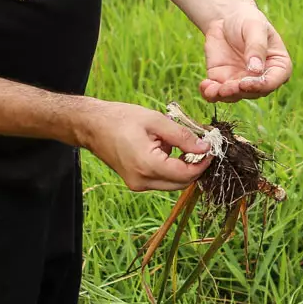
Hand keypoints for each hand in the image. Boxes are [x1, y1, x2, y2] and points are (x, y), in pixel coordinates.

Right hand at [82, 100, 212, 191]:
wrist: (91, 126)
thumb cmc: (121, 118)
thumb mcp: (155, 121)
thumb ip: (182, 136)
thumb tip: (205, 148)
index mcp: (147, 165)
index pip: (186, 174)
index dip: (203, 163)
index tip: (211, 148)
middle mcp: (142, 181)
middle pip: (181, 183)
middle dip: (195, 166)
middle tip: (201, 146)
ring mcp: (137, 184)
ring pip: (172, 183)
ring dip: (181, 167)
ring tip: (177, 143)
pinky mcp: (135, 183)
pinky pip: (160, 180)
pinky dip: (169, 167)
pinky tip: (164, 148)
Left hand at [200, 6, 291, 102]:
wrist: (226, 19)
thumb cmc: (248, 20)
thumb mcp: (255, 28)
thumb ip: (256, 47)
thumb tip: (256, 69)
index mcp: (278, 66)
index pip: (273, 81)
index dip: (261, 85)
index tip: (246, 82)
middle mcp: (261, 78)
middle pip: (253, 92)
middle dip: (238, 91)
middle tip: (226, 87)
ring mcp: (241, 82)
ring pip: (234, 96)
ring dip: (223, 95)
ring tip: (212, 88)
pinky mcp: (223, 81)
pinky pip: (216, 93)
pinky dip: (210, 93)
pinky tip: (204, 86)